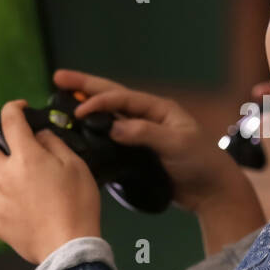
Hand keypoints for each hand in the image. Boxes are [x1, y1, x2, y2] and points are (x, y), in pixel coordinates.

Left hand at [0, 100, 101, 263]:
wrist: (69, 248)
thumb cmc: (78, 204)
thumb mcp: (76, 166)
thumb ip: (54, 145)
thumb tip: (39, 136)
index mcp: (26, 158)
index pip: (11, 121)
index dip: (13, 108)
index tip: (19, 107)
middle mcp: (5, 176)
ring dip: (4, 175)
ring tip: (27, 186)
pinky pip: (1, 205)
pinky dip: (11, 201)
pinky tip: (29, 210)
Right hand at [54, 69, 264, 253]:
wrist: (211, 191)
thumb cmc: (200, 162)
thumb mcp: (176, 144)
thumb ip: (145, 134)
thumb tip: (114, 127)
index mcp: (158, 109)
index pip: (122, 98)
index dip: (99, 101)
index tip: (78, 110)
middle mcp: (148, 117)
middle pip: (112, 96)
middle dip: (85, 87)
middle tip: (58, 78)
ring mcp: (142, 134)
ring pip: (109, 115)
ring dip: (87, 106)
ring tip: (62, 100)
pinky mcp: (137, 152)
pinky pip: (112, 137)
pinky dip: (95, 131)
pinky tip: (79, 131)